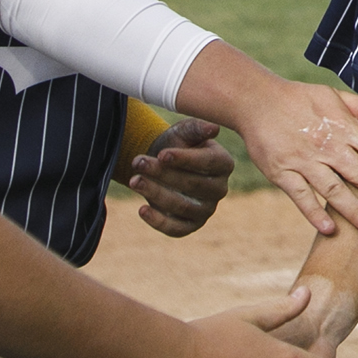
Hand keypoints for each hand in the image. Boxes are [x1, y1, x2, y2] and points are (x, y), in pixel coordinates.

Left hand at [126, 118, 234, 235]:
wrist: (160, 162)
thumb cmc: (176, 144)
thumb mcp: (184, 131)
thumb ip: (197, 128)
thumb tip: (214, 128)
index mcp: (224, 163)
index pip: (208, 163)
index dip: (185, 160)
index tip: (162, 155)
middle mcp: (219, 189)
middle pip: (194, 185)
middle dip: (164, 174)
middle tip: (139, 162)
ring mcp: (206, 210)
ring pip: (183, 207)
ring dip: (156, 194)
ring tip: (134, 180)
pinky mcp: (191, 225)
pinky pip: (177, 229)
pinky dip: (158, 221)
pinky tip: (142, 209)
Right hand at [236, 84, 357, 237]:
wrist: (254, 100)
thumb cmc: (299, 99)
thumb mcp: (333, 97)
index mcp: (343, 127)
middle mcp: (327, 146)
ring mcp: (304, 161)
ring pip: (334, 191)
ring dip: (356, 212)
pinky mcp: (281, 173)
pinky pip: (301, 197)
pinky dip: (314, 213)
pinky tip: (330, 230)